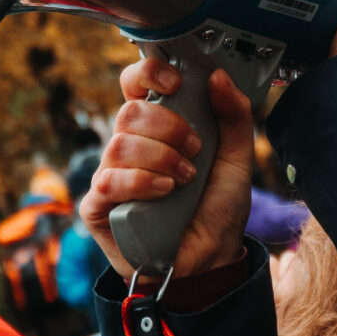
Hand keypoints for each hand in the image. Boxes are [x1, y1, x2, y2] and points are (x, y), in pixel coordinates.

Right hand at [79, 57, 253, 284]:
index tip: (175, 83)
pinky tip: (165, 193)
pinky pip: (109, 180)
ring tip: (185, 179)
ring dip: (161, 158)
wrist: (211, 261)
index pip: (135, 84)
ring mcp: (111, 175)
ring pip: (120, 144)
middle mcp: (130, 147)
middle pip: (129, 112)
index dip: (148, 73)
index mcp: (157, 128)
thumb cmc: (216, 209)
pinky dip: (142, 182)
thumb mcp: (237, 160)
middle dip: (169, 127)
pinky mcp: (98, 206)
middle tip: (195, 149)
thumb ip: (235, 117)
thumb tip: (217, 77)